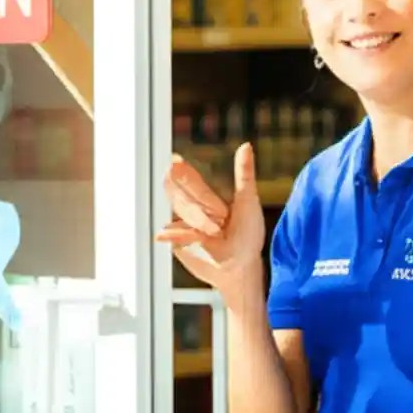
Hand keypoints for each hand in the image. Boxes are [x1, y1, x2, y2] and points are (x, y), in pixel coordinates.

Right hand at [157, 142, 266, 296]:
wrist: (241, 268)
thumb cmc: (248, 234)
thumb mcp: (249, 201)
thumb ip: (244, 174)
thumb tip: (246, 144)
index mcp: (208, 197)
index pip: (191, 181)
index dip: (184, 171)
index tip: (176, 158)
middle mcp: (194, 209)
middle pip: (182, 195)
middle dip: (191, 191)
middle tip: (198, 190)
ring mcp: (185, 227)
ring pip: (182, 213)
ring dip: (196, 218)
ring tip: (216, 230)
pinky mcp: (181, 244)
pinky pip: (174, 236)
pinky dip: (173, 234)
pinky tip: (163, 234)